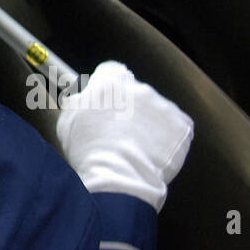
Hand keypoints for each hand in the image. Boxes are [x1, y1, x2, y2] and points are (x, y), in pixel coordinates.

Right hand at [56, 61, 193, 211]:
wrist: (119, 177)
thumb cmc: (89, 150)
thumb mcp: (68, 119)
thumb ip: (77, 100)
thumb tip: (81, 97)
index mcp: (111, 81)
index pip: (112, 71)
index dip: (108, 88)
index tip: (105, 101)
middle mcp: (140, 87)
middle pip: (135, 92)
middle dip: (129, 109)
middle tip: (118, 133)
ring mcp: (163, 106)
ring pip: (155, 111)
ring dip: (148, 124)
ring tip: (135, 149)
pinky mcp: (182, 125)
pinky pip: (175, 128)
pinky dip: (167, 139)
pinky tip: (153, 154)